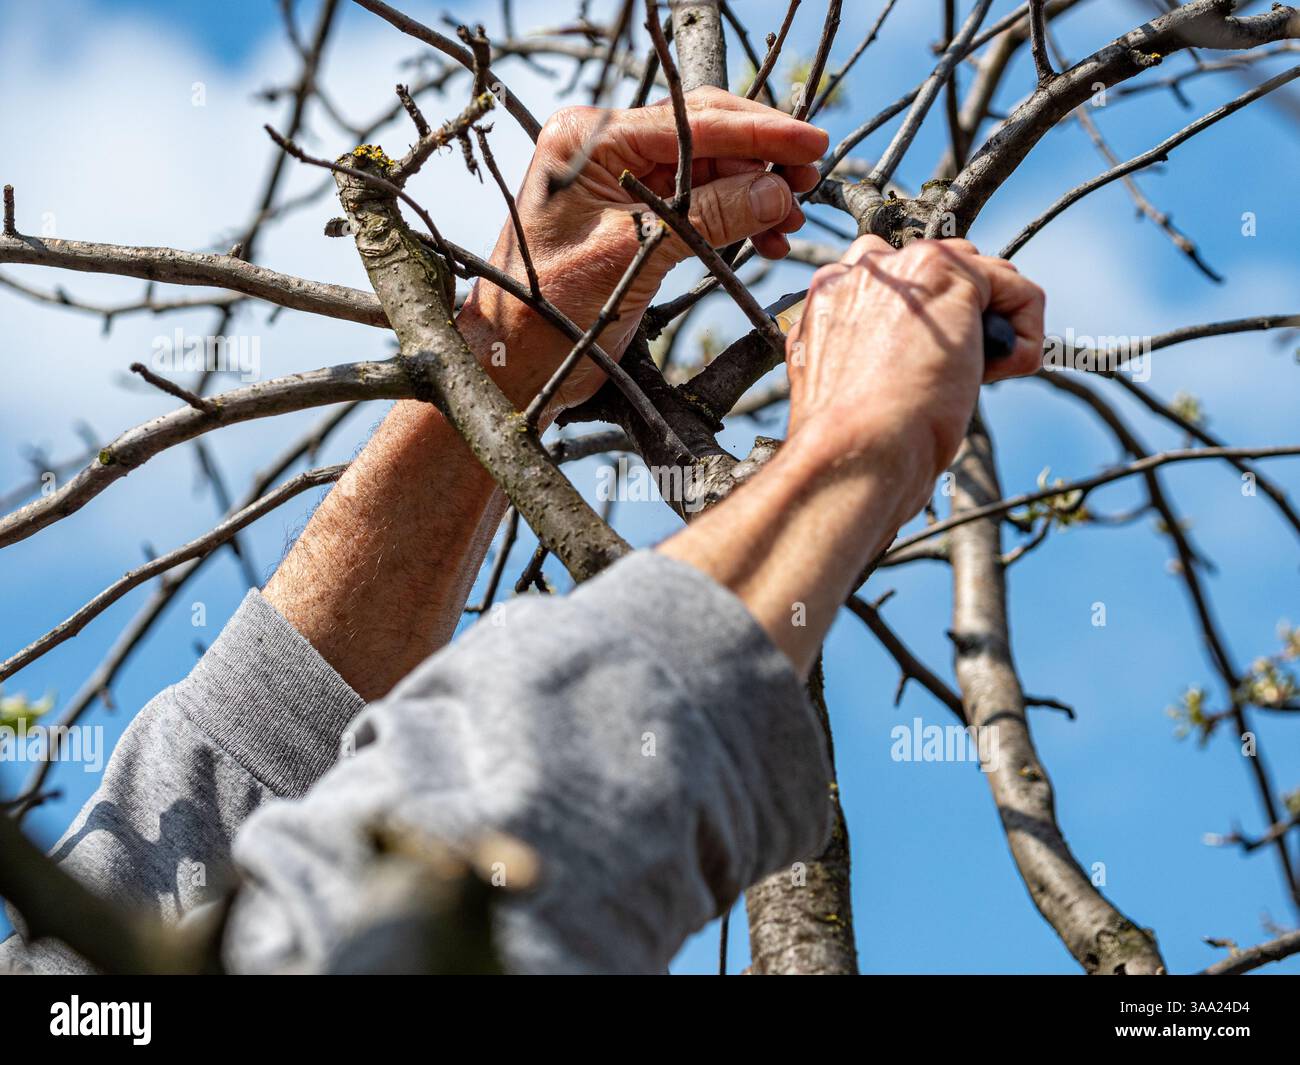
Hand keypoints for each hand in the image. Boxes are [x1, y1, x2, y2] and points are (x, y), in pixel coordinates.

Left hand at [459, 86, 827, 409]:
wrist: (515, 364)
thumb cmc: (550, 311)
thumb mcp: (634, 256)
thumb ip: (708, 219)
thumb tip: (776, 192)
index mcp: (589, 140)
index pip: (693, 122)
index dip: (760, 133)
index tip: (812, 142)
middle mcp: (603, 149)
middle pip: (704, 136)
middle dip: (762, 159)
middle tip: (811, 181)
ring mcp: (618, 181)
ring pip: (707, 171)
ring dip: (753, 192)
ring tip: (788, 221)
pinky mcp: (632, 216)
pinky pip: (697, 204)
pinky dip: (734, 218)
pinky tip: (764, 238)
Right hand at [785, 236, 1044, 520]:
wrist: (856, 449)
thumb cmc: (849, 439)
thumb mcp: (842, 383)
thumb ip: (865, 348)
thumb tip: (909, 349)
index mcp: (830, 297)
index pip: (893, 280)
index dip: (922, 318)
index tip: (926, 361)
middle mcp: (864, 272)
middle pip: (943, 268)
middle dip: (963, 314)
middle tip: (950, 373)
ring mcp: (907, 268)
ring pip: (986, 276)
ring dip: (994, 328)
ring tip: (969, 378)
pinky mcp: (953, 277)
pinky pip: (1022, 293)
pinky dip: (1025, 339)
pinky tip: (993, 374)